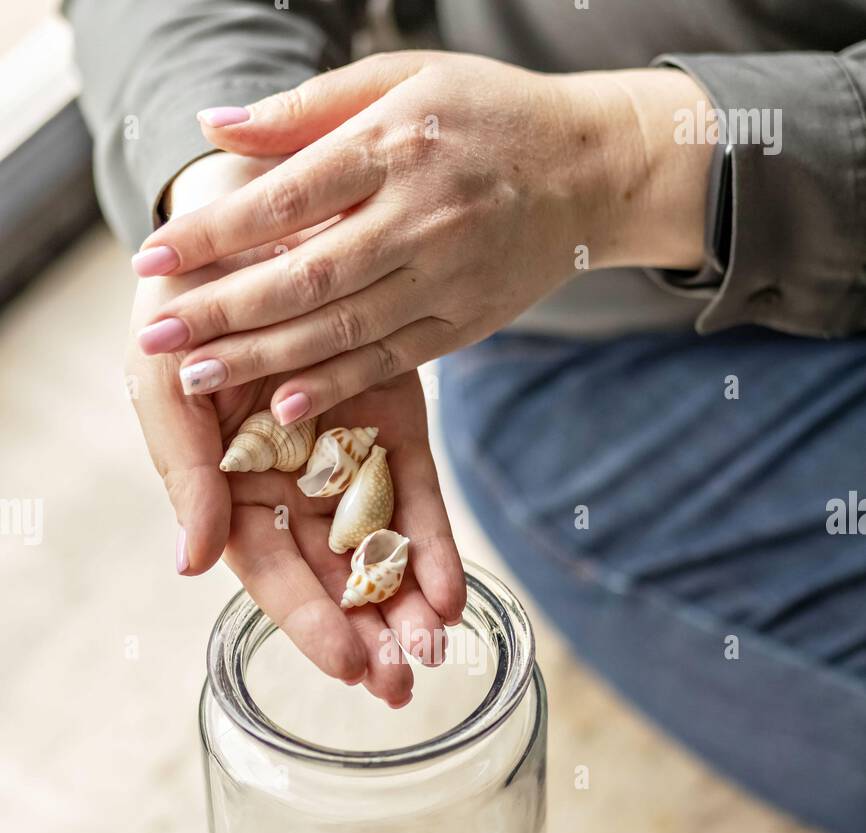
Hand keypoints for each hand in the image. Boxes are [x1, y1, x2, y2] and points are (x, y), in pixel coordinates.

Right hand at [128, 154, 464, 706]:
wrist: (254, 211)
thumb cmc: (187, 305)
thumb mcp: (164, 381)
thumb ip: (186, 473)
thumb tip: (194, 566)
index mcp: (230, 486)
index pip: (269, 571)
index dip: (307, 621)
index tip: (348, 666)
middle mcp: (290, 486)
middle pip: (332, 575)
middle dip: (369, 631)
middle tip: (406, 681)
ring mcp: (347, 459)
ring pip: (379, 547)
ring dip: (408, 602)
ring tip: (440, 646)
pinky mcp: (395, 426)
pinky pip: (417, 497)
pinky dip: (434, 546)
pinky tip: (455, 592)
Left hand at [131, 53, 710, 418]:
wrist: (588, 169)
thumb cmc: (483, 114)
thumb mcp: (399, 78)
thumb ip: (305, 109)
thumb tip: (212, 126)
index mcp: (395, 146)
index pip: (286, 196)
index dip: (215, 233)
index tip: (152, 259)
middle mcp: (420, 217)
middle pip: (305, 276)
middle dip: (223, 311)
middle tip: (158, 337)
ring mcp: (447, 278)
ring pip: (343, 329)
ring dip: (264, 358)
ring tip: (196, 375)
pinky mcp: (466, 324)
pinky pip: (392, 362)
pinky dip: (338, 385)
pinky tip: (285, 403)